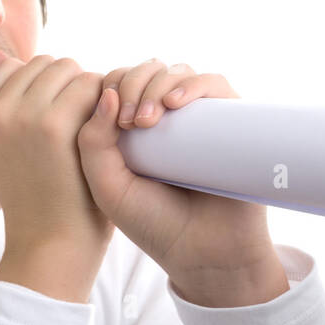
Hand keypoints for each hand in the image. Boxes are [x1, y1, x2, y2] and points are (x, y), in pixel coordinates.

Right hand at [0, 55, 114, 301]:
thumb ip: (15, 110)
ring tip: (95, 126)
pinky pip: (90, 85)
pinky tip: (108, 130)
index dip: (45, 86)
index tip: (61, 115)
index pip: (16, 67)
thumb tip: (34, 66)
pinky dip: (105, 101)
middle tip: (84, 122)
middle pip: (45, 63)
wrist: (53, 246)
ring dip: (88, 90)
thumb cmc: (44, 198)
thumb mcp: (10, 151)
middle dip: (68, 84)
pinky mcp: (52, 124)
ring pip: (68, 69)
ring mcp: (20, 116)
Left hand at [77, 59, 288, 306]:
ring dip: (158, 83)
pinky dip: (194, 83)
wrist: (204, 254)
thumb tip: (108, 92)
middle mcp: (169, 118)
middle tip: (131, 120)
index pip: (119, 83)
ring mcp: (201, 118)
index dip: (111, 88)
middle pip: (146, 71)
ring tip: (149, 118)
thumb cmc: (154, 224)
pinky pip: (215, 83)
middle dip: (133, 84)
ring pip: (177, 72)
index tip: (112, 123)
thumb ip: (92, 144)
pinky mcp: (233, 121)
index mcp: (135, 129)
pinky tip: (176, 103)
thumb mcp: (107, 188)